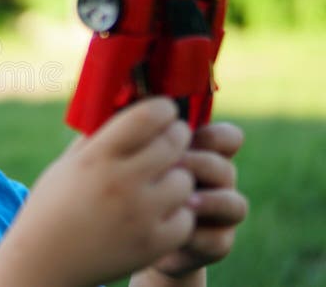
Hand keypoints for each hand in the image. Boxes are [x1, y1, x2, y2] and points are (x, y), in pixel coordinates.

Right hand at [0, 97, 196, 286]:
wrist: (44, 262)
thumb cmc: (53, 206)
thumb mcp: (68, 163)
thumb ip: (99, 136)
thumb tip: (130, 106)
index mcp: (96, 157)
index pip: (148, 117)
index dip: (164, 109)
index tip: (166, 110)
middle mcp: (119, 183)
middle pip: (174, 143)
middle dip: (177, 137)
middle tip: (173, 140)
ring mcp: (139, 215)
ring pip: (185, 180)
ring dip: (177, 177)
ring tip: (161, 180)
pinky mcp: (153, 244)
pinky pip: (186, 216)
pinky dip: (176, 213)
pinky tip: (158, 212)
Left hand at [133, 123, 247, 284]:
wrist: (122, 236)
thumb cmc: (123, 187)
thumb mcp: (126, 159)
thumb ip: (135, 138)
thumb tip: (124, 114)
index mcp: (199, 153)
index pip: (226, 138)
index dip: (216, 136)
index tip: (186, 135)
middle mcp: (215, 181)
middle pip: (225, 168)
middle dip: (201, 165)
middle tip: (172, 166)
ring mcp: (218, 213)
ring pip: (235, 205)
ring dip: (210, 201)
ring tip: (183, 202)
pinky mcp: (214, 243)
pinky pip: (220, 241)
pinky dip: (199, 238)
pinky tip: (174, 235)